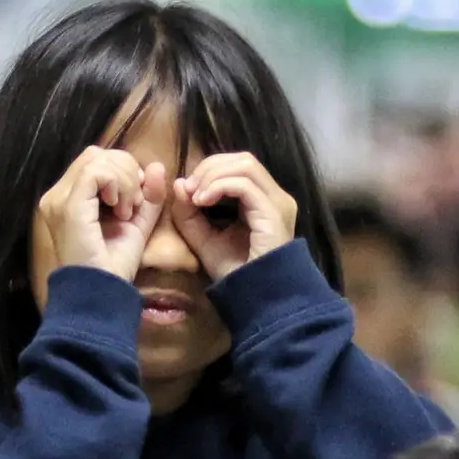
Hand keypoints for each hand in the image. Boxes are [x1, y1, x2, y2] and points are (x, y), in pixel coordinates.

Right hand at [36, 146, 168, 281]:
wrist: (102, 293)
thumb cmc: (115, 265)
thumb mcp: (137, 224)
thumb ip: (147, 196)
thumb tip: (155, 165)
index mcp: (69, 198)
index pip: (97, 161)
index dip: (124, 171)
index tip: (137, 200)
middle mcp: (57, 195)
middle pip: (96, 154)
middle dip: (125, 171)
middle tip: (134, 205)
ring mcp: (58, 199)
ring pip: (97, 158)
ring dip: (124, 180)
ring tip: (128, 212)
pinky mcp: (67, 205)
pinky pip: (96, 171)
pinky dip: (117, 184)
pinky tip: (121, 210)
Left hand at [174, 152, 296, 280]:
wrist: (255, 299)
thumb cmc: (235, 273)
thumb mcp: (204, 239)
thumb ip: (190, 213)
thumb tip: (180, 183)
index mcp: (263, 200)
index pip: (238, 165)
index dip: (210, 169)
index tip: (188, 190)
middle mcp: (275, 196)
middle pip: (242, 159)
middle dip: (210, 167)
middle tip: (190, 189)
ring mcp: (278, 203)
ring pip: (244, 165)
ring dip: (213, 175)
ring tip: (197, 196)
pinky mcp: (274, 212)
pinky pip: (244, 184)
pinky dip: (219, 187)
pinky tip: (203, 202)